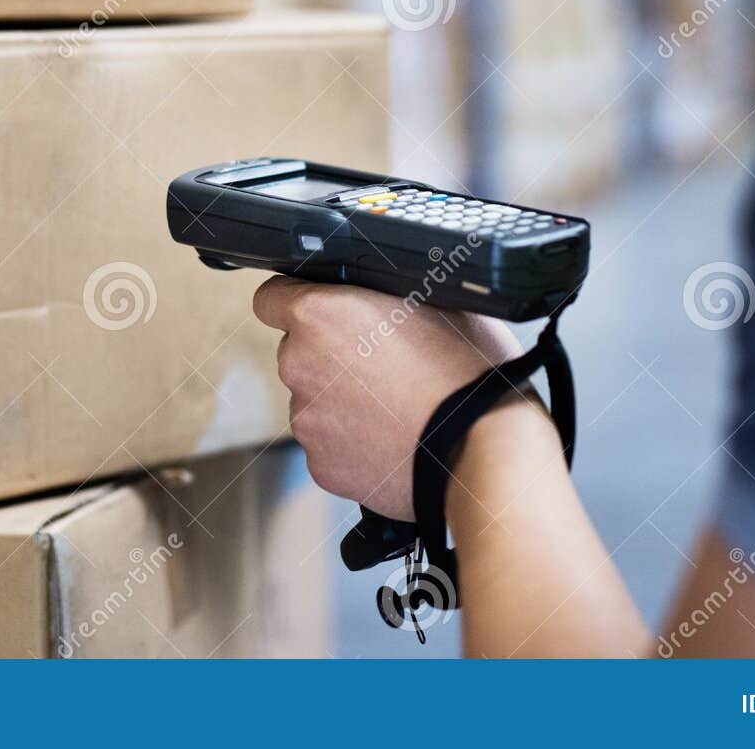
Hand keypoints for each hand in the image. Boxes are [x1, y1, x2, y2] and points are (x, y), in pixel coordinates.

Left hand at [252, 276, 522, 519]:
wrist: (483, 450)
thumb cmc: (467, 370)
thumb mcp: (434, 299)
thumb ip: (383, 291)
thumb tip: (375, 289)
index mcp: (318, 315)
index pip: (271, 298)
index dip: (296, 300)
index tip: (320, 310)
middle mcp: (299, 366)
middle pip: (298, 352)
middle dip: (329, 354)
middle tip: (381, 361)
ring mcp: (307, 420)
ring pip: (314, 400)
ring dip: (342, 400)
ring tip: (395, 405)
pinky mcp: (322, 466)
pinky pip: (329, 444)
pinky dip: (352, 441)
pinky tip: (393, 437)